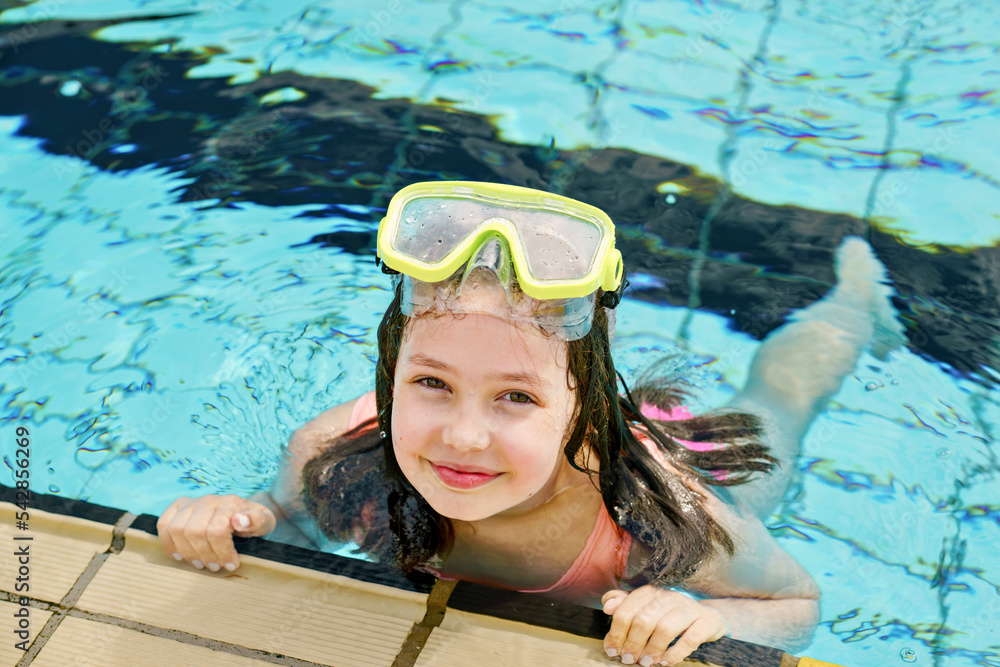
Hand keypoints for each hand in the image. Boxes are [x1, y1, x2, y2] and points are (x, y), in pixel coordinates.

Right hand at [157, 494, 275, 571]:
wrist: (244, 509)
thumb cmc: (254, 520)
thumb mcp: (266, 521)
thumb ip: (258, 521)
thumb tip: (239, 520)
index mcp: (230, 503)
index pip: (216, 530)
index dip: (222, 552)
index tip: (231, 565)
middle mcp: (209, 500)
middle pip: (194, 531)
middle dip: (204, 554)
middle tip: (214, 567)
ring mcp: (192, 502)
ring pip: (176, 529)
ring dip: (187, 552)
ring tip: (200, 564)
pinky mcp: (179, 507)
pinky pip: (163, 523)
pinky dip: (168, 542)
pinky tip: (179, 556)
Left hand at [601, 586, 730, 665]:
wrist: (708, 617)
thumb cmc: (670, 615)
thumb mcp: (646, 607)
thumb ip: (624, 606)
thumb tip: (607, 607)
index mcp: (651, 592)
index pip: (627, 609)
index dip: (616, 632)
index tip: (612, 650)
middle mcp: (669, 597)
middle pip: (644, 619)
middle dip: (633, 642)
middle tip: (627, 659)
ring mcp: (689, 608)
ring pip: (665, 628)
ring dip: (652, 649)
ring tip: (646, 663)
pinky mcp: (706, 622)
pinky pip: (689, 639)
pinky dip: (675, 653)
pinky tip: (665, 662)